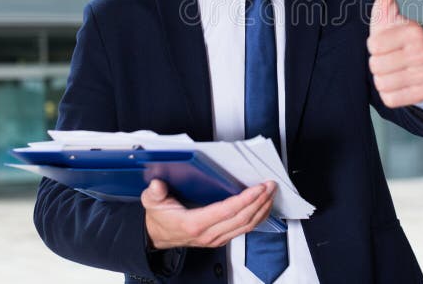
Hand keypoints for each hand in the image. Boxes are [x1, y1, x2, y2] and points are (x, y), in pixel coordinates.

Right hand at [141, 179, 276, 248]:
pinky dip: (257, 218)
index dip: (245, 200)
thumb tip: (157, 185)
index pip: (226, 211)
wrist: (157, 236)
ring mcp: (216, 238)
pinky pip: (244, 229)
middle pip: (242, 218)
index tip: (258, 189)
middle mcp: (208, 234)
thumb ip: (154, 193)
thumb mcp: (151, 202)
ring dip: (262, 209)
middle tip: (270, 186)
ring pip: (246, 226)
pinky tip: (264, 207)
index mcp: (194, 224)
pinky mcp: (221, 238)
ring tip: (271, 194)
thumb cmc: (159, 218)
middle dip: (259, 201)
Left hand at [367, 0, 422, 107]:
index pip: (374, 45)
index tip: (386, 41)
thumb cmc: (394, 35)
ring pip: (381, 82)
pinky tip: (398, 83)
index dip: (374, 44)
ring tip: (393, 69)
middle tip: (389, 56)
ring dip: (381, 77)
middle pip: (376, 65)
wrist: (415, 65)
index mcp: (415, 31)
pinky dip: (388, 93)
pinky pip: (388, 98)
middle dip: (377, 62)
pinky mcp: (421, 95)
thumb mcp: (387, 12)